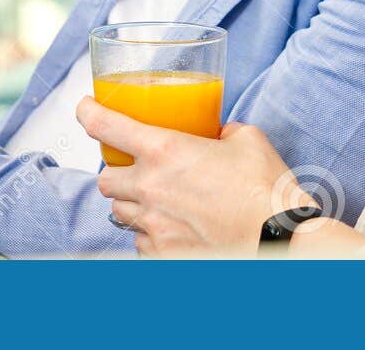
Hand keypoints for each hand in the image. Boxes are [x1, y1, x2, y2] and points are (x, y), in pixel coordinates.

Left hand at [75, 98, 314, 256]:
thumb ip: (223, 132)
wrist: (281, 240)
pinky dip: (150, 237)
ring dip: (133, 206)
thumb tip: (218, 134)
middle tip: (136, 171)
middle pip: (105, 180)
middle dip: (116, 174)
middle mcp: (150, 188)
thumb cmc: (267, 190)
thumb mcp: (247, 140)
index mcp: (165, 151)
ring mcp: (153, 226)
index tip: (84, 109)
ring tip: (158, 205)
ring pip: (120, 214)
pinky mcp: (163, 255)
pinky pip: (140, 244)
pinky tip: (174, 232)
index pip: (107, 126)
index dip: (88, 113)